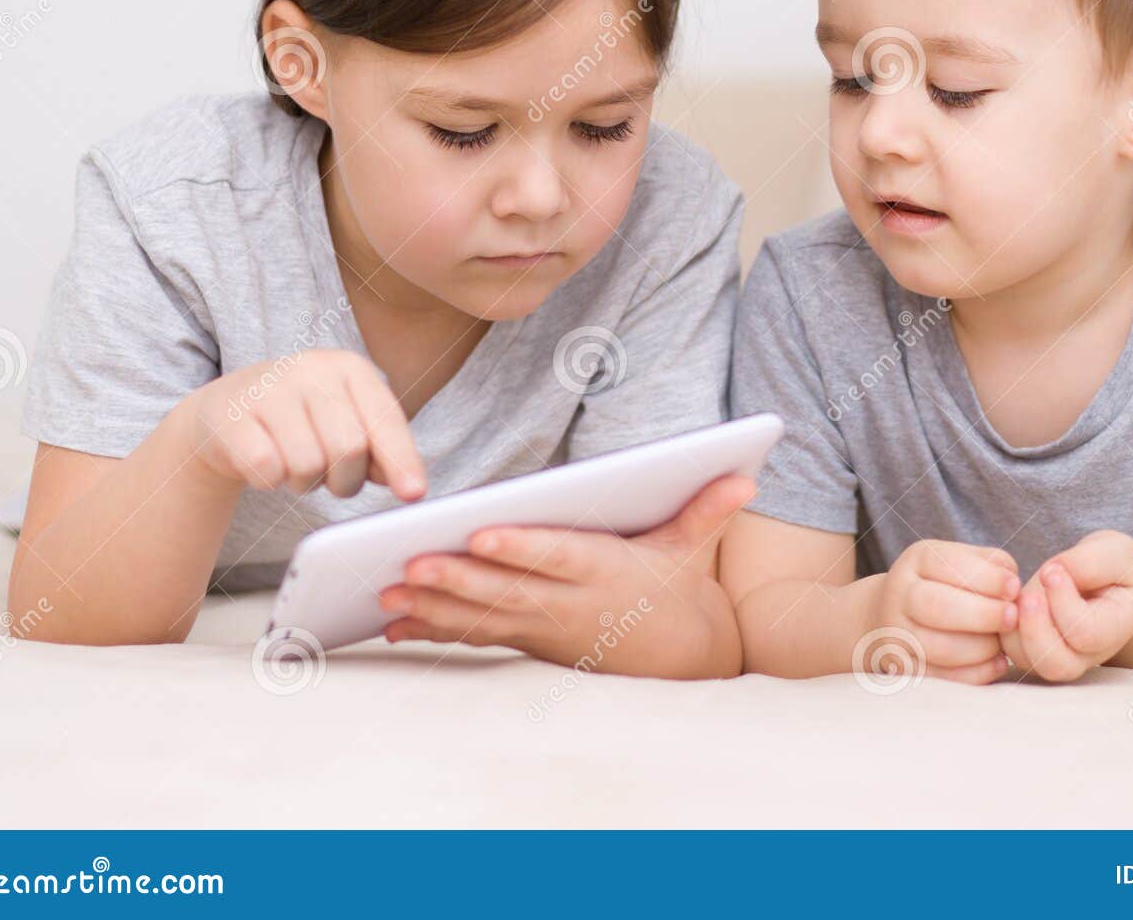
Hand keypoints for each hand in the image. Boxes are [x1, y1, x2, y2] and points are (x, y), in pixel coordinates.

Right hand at [186, 349, 425, 501]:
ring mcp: (268, 388)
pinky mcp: (231, 416)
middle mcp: (311, 369)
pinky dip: (269, 481)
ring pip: (307, 464)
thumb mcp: (347, 422)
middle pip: (349, 449)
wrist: (228, 409)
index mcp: (350, 368)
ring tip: (295, 465)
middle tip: (333, 481)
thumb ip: (380, 449)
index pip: (385, 419)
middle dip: (346, 481)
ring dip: (305, 483)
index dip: (401, 460)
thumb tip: (407, 484)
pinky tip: (265, 461)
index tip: (414, 494)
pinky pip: (266, 470)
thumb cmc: (302, 420)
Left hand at [379, 474, 754, 676]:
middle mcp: (571, 605)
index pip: (560, 557)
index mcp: (607, 572)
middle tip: (409, 565)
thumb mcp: (694, 549)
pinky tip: (392, 624)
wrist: (676, 656)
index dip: (522, 548)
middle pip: (508, 591)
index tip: (482, 537)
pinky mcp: (528, 640)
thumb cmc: (676, 587)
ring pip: (483, 618)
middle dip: (457, 580)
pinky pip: (476, 637)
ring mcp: (545, 628)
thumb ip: (708, 509)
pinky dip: (435, 630)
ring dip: (434, 608)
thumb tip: (746, 475)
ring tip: (386, 593)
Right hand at [869, 539, 1019, 684]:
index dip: (986, 578)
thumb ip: (991, 565)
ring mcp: (897, 633)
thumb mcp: (962, 560)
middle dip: (983, 614)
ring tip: (1002, 644)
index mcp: (917, 560)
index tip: (1014, 587)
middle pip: (938, 607)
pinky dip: (976, 673)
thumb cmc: (944, 582)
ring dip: (982, 648)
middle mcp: (899, 594)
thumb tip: (1013, 586)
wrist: (893, 612)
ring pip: (941, 648)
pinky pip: (944, 677)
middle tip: (1013, 617)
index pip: (949, 565)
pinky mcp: (905, 667)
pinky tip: (996, 663)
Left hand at [1001, 529, 1132, 681]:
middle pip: (1056, 665)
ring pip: (1026, 660)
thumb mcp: (1116, 553)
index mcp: (1114, 629)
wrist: (1106, 580)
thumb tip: (1051, 573)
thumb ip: (1092, 563)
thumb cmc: (1114, 566)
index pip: (1086, 634)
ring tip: (1018, 594)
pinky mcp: (1031, 646)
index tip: (1053, 571)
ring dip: (1015, 627)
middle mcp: (1086, 654)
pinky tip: (1009, 597)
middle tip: (1029, 595)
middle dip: (1035, 630)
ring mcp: (1057, 655)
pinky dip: (1002, 624)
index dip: (1064, 603)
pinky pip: (1009, 647)